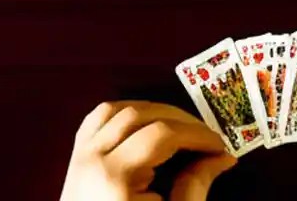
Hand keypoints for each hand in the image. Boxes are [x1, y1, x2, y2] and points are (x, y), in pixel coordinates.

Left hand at [59, 101, 235, 200]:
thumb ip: (195, 188)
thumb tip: (222, 158)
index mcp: (116, 179)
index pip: (163, 135)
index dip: (197, 135)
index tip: (220, 146)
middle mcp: (93, 159)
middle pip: (140, 115)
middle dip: (180, 120)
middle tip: (205, 138)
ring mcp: (79, 156)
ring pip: (116, 109)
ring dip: (152, 110)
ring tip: (178, 127)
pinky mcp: (74, 157)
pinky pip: (97, 118)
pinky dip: (123, 112)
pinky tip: (143, 123)